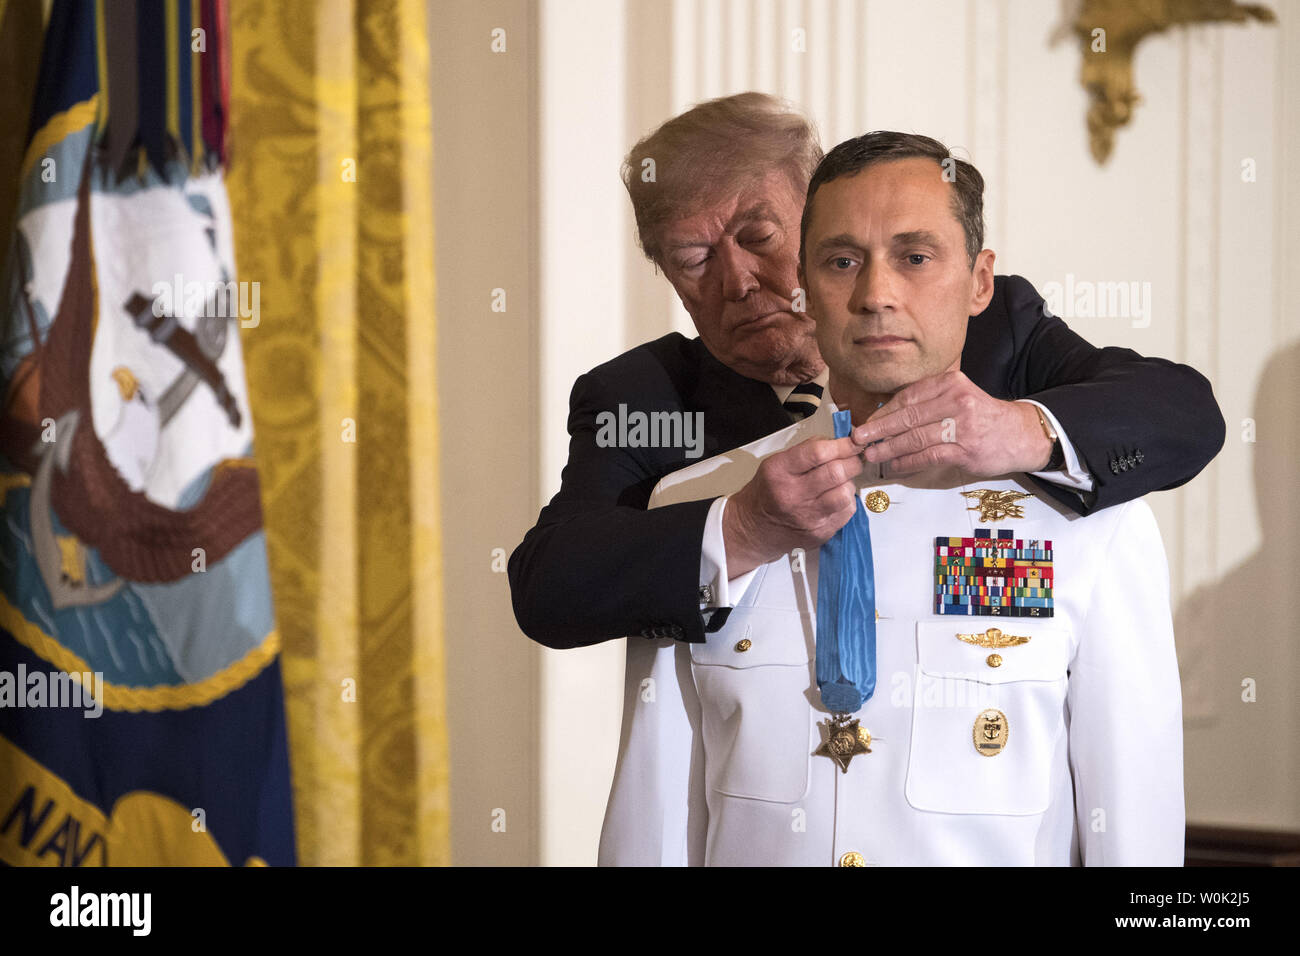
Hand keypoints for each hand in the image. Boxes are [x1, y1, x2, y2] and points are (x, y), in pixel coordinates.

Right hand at [722, 435, 865, 576]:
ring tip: (841, 481)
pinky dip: (846, 501)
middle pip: (836, 473)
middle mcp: (792, 495)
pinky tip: (835, 498)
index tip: (852, 441)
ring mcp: (807, 517)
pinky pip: (846, 512)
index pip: (817, 453)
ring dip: (849, 483)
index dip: (842, 445)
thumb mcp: (776, 463)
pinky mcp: (819, 533)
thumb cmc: (767, 492)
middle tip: (853, 458)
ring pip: (845, 493)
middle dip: (852, 461)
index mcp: (779, 472)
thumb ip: (806, 450)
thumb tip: (838, 442)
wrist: (754, 528)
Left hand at [851, 370, 1052, 478]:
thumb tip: (884, 415)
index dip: (882, 412)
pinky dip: (907, 462)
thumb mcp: (957, 397)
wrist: (1020, 434)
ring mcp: (962, 426)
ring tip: (871, 455)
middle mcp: (955, 400)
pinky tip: (893, 467)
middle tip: (858, 439)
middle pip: (907, 417)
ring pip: (914, 437)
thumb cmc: (981, 417)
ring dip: (888, 448)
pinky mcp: (965, 450)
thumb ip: (927, 402)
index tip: (865, 422)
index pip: (907, 397)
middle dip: (878, 429)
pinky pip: (928, 456)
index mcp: (949, 383)